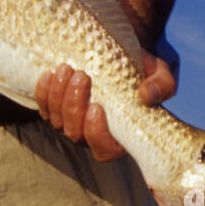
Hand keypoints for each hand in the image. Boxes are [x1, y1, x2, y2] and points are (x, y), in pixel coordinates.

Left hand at [35, 54, 175, 160]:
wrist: (120, 55)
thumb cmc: (142, 70)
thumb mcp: (159, 73)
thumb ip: (162, 85)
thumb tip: (147, 96)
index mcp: (120, 136)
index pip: (104, 150)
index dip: (96, 134)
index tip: (97, 107)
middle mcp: (92, 135)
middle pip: (75, 133)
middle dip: (74, 105)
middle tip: (81, 76)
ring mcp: (71, 123)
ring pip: (57, 121)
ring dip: (58, 95)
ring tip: (67, 69)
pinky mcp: (55, 109)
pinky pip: (43, 107)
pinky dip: (43, 92)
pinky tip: (50, 74)